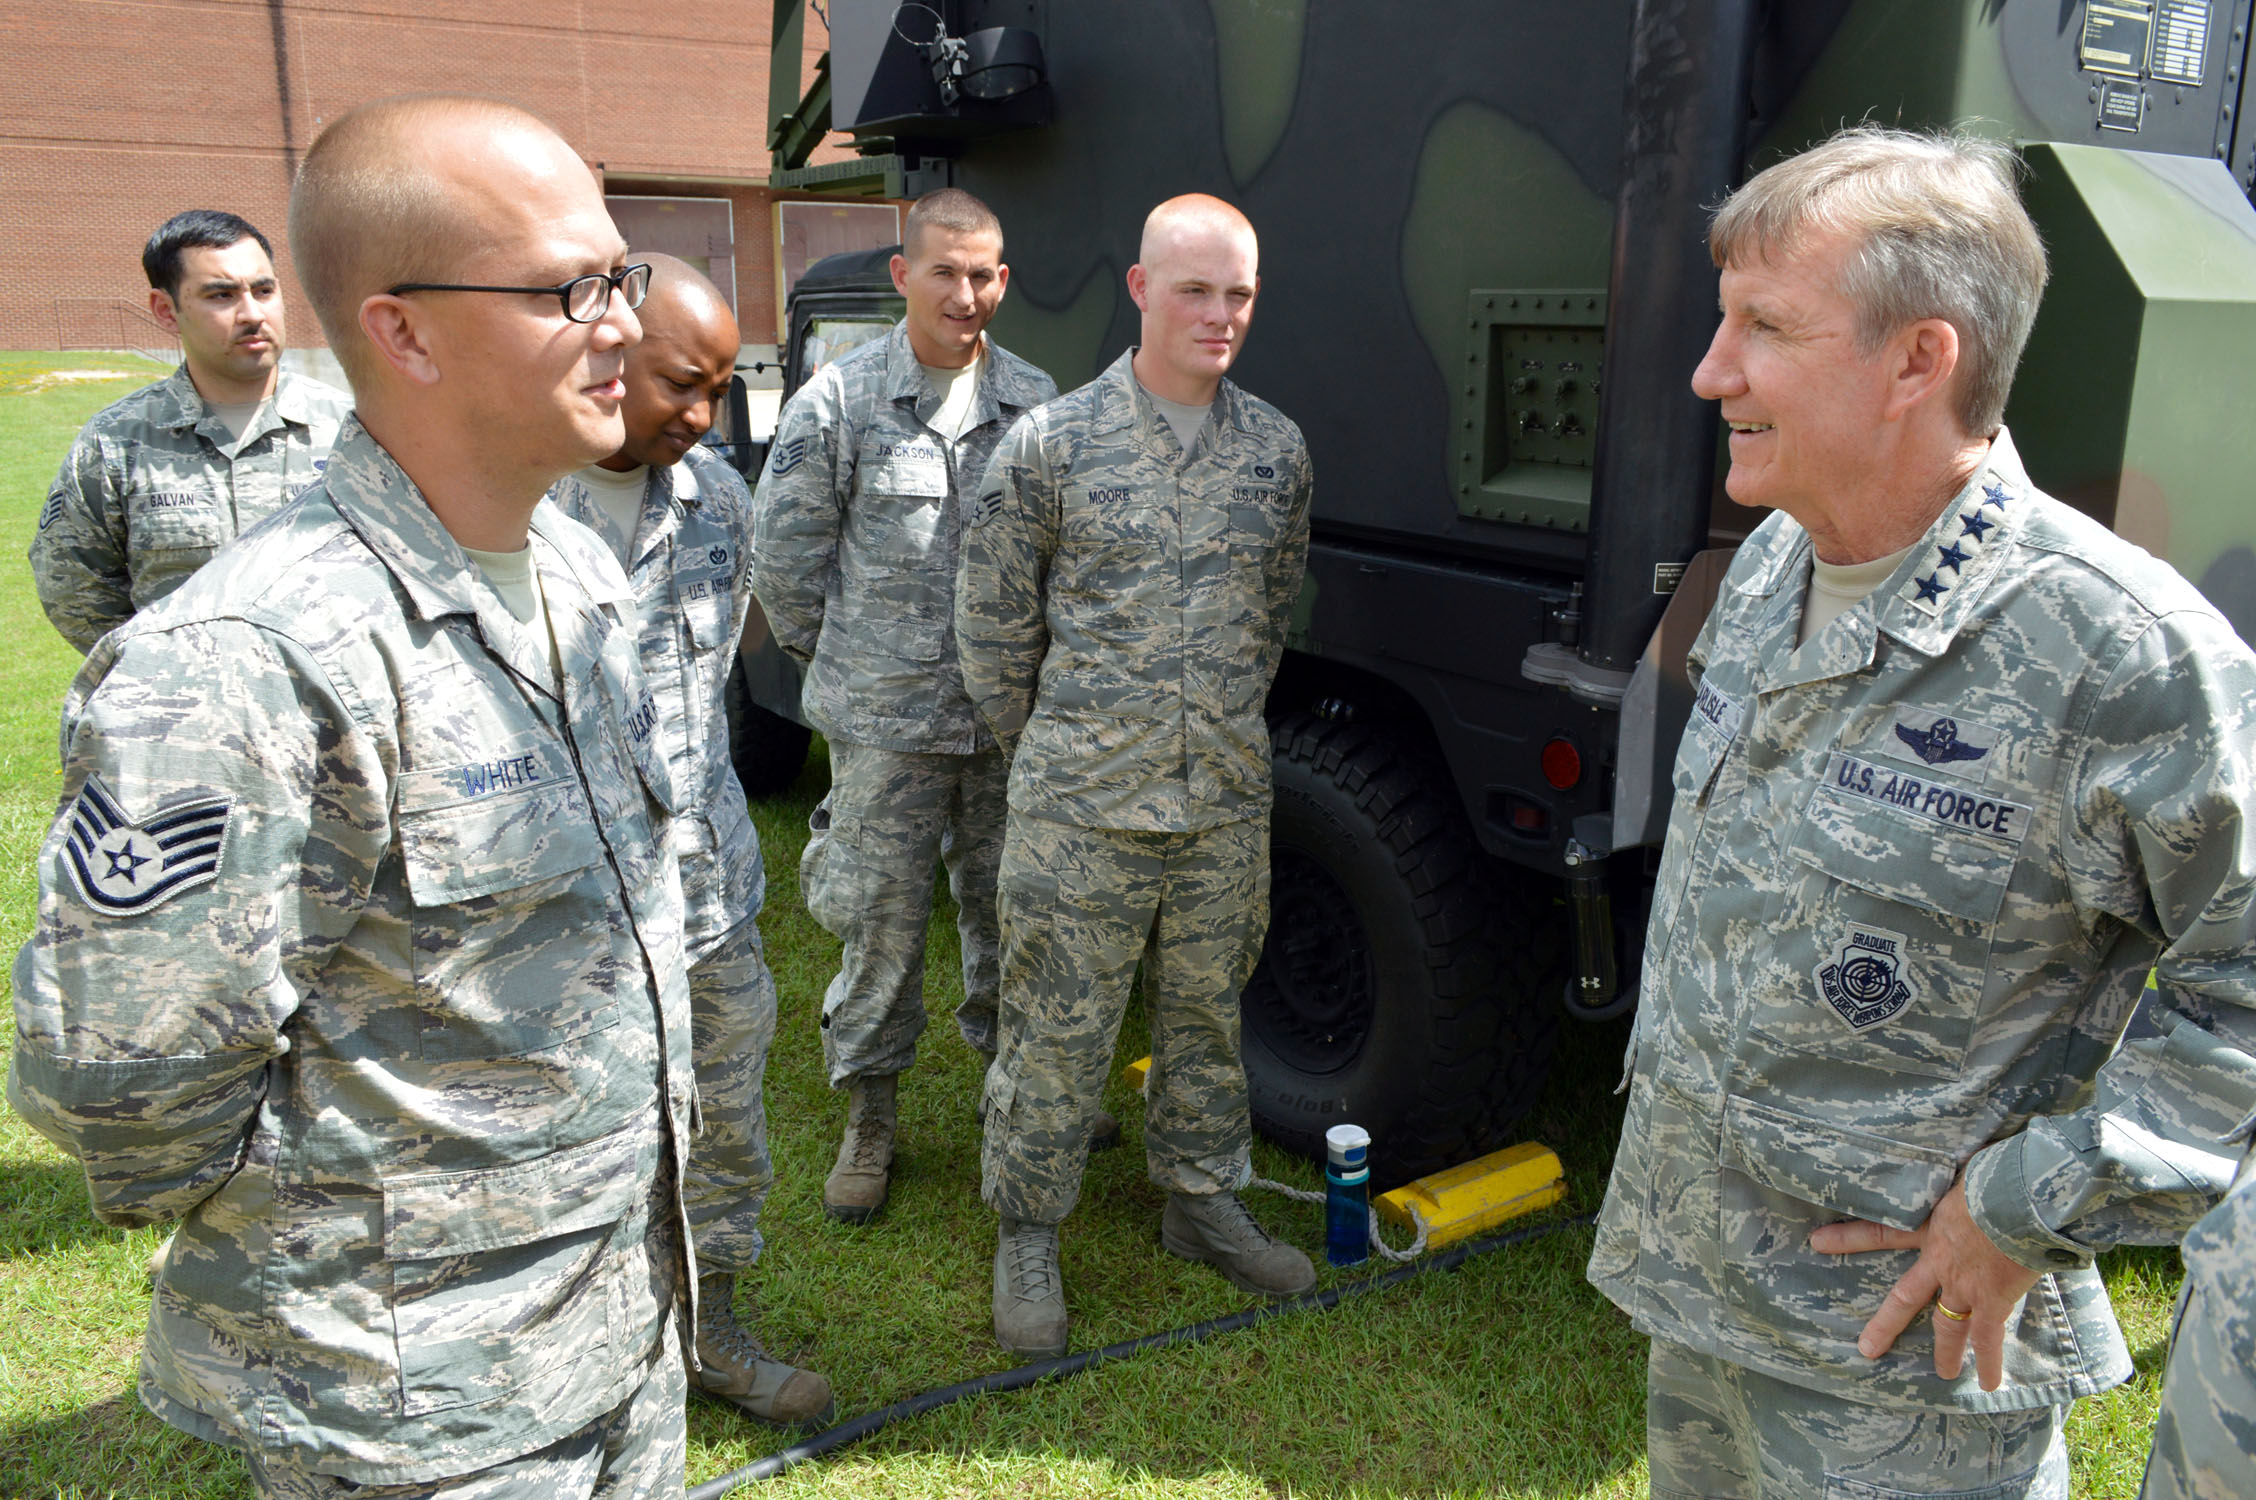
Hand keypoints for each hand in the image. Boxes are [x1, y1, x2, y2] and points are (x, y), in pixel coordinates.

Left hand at [1807, 1178, 2043, 1390]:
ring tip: (1942, 1374)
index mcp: (1930, 1225)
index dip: (1848, 1238)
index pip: (1881, 1232)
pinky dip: (1991, 1362)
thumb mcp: (1960, 1168)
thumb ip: (1952, 1174)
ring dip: (1946, 1352)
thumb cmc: (1995, 1173)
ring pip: (1948, 1325)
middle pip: (1905, 1296)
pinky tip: (1990, 1384)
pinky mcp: (1993, 1300)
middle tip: (1866, 1348)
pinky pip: (1990, 1339)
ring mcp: (1964, 1284)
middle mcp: (1940, 1260)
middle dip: (1886, 1323)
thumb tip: (1950, 1158)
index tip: (1817, 1243)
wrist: (2019, 1197)